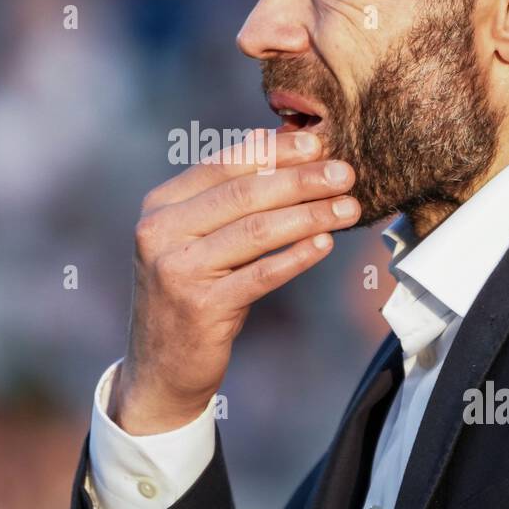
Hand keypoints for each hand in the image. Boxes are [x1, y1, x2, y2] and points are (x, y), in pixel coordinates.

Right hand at [109, 130, 359, 433]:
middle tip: (345, 172)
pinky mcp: (201, 307)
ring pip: (257, 232)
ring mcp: (178, 270)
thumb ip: (227, 196)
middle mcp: (160, 233)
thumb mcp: (195, 239)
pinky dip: (297, 256)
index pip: (223, 166)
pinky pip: (261, 275)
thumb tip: (274, 142)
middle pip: (243, 195)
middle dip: (300, 180)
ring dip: (310, 216)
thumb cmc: (191, 292)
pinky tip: (326, 244)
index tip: (317, 143)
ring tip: (348, 207)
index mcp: (159, 207)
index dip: (273, 152)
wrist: (161, 367)